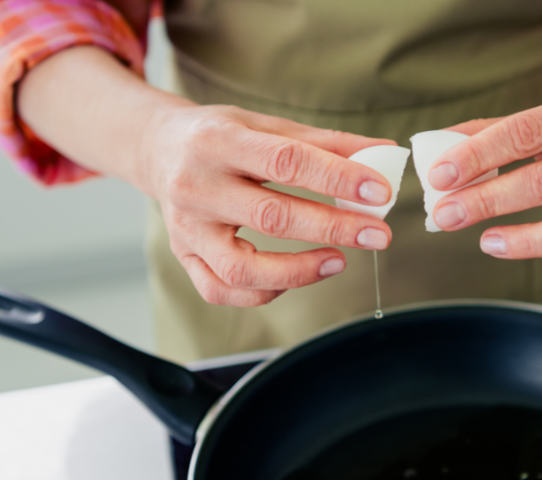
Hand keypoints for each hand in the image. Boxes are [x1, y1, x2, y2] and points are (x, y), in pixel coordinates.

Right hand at [138, 104, 396, 305]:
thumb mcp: (266, 124)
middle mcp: (195, 187)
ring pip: (242, 269)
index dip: (337, 179)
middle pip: (271, 217)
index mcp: (217, 141)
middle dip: (333, 228)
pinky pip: (223, 290)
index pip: (286, 162)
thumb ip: (324, 143)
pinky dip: (264, 292)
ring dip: (299, 271)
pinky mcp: (184, 257)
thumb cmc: (221, 136)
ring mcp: (187, 228)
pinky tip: (294, 277)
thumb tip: (384, 155)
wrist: (158, 149)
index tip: (379, 192)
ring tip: (339, 260)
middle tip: (378, 234)